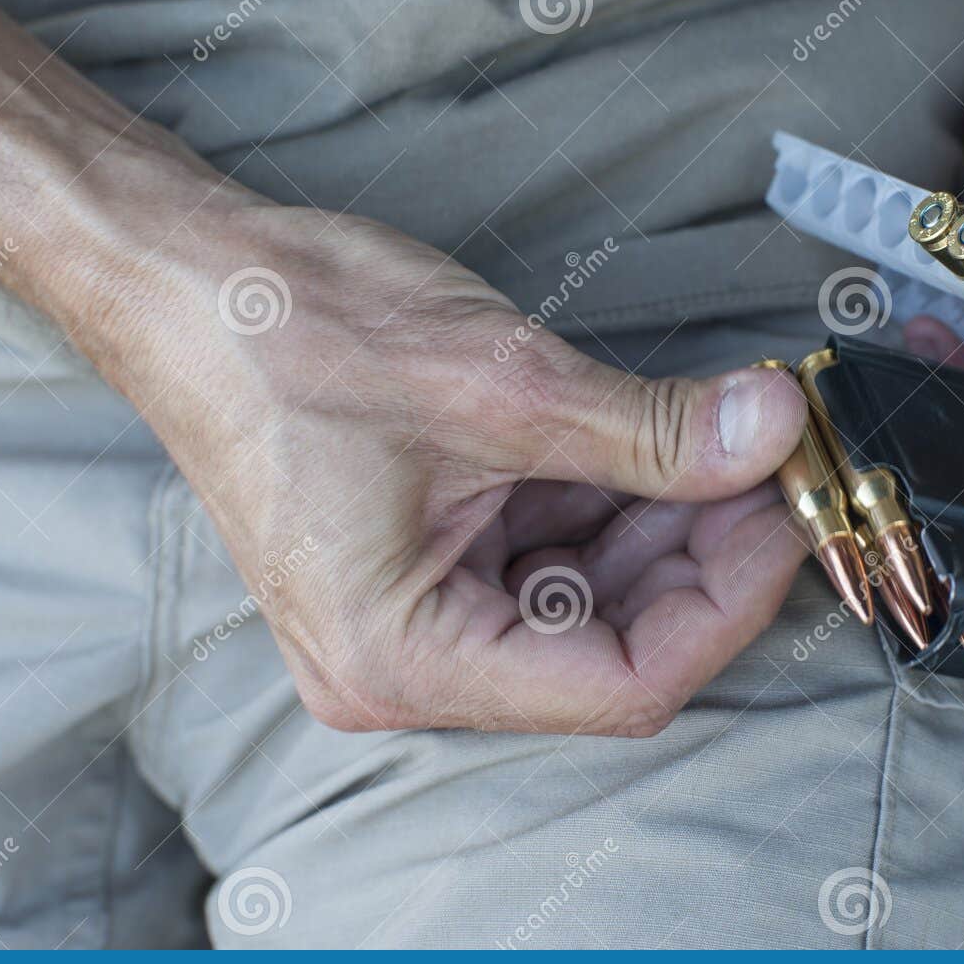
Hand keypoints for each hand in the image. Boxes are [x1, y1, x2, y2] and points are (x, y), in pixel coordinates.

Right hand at [130, 207, 808, 735]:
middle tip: (772, 464)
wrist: (179, 279)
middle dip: (704, 554)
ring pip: (586, 598)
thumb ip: (652, 430)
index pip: (622, 684)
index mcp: (404, 658)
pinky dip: (611, 502)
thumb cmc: (287, 334)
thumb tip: (771, 433)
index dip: (726, 604)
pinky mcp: (421, 561)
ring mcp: (412, 615)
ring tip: (727, 440)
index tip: (784, 517)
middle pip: (610, 644)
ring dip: (665, 524)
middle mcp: (405, 663)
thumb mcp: (501, 384)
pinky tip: (661, 444)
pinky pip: (545, 554)